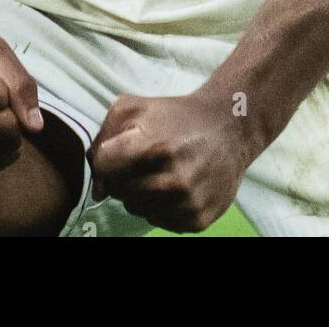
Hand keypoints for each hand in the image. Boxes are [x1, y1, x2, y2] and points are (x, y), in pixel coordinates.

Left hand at [89, 90, 256, 233]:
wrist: (230, 127)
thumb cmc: (176, 115)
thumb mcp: (134, 107)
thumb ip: (104, 136)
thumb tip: (98, 185)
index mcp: (154, 147)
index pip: (104, 169)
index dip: (107, 161)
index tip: (120, 152)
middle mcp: (172, 180)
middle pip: (118, 192)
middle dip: (124, 176)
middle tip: (144, 160)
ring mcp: (186, 203)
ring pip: (136, 209)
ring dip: (140, 193)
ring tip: (161, 171)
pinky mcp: (197, 220)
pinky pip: (158, 221)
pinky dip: (160, 206)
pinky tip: (175, 186)